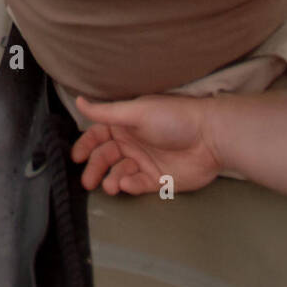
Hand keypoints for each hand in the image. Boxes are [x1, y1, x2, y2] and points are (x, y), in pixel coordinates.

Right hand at [71, 94, 220, 195]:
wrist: (210, 138)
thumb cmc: (172, 119)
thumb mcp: (136, 112)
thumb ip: (106, 112)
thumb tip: (78, 100)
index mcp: (125, 124)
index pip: (98, 135)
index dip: (85, 146)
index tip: (75, 158)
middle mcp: (132, 143)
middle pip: (105, 157)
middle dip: (95, 168)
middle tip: (87, 182)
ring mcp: (144, 162)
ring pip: (119, 173)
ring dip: (111, 179)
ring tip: (110, 186)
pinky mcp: (158, 180)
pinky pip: (137, 184)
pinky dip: (129, 185)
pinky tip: (126, 184)